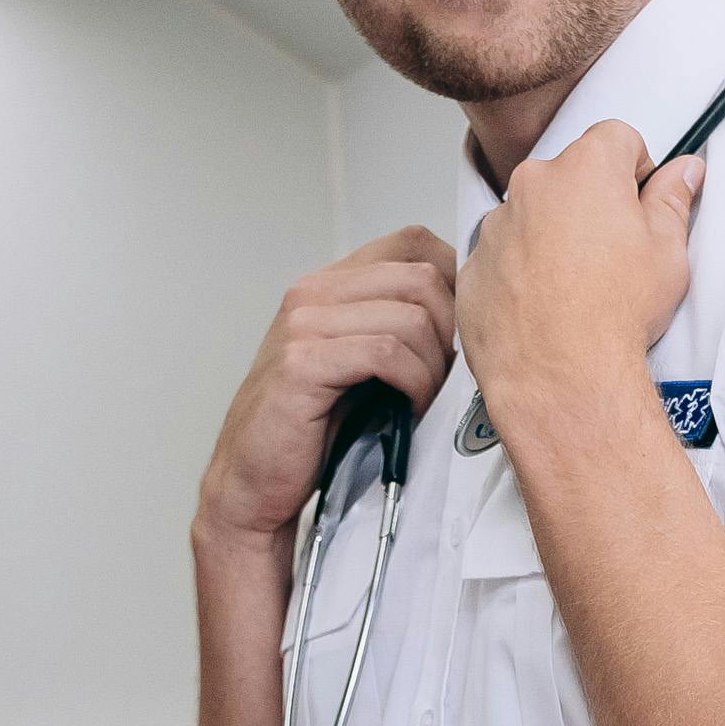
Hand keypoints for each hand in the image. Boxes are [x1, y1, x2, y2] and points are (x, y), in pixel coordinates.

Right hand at [197, 226, 457, 554]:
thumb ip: (396, 327)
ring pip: (410, 318)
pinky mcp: (302, 363)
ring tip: (427, 399)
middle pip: (420, 277)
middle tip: (448, 376)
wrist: (254, 483)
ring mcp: (303, 324)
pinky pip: (387, 354)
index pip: (412, 242)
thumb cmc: (312, 432)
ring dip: (434, 366)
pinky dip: (414, 384)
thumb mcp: (360, 365)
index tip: (464, 328)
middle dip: (452, 329)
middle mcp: (312, 292)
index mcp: (330, 284)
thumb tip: (470, 315)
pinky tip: (410, 409)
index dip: (454, 278)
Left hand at [457, 124, 701, 449]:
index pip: (616, 139)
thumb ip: (673, 201)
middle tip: (612, 254)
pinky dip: (520, 273)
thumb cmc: (615, 315)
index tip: (639, 200)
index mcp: (586, 168)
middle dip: (591, 204)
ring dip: (552, 238)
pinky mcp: (474, 268)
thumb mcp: (668, 253)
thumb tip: (684, 174)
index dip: (635, 169)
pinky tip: (545, 308)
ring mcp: (496, 226)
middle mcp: (533, 186)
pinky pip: (501, 258)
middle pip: (569, 177)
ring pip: (532, 217)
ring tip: (576, 289)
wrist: (562, 377)